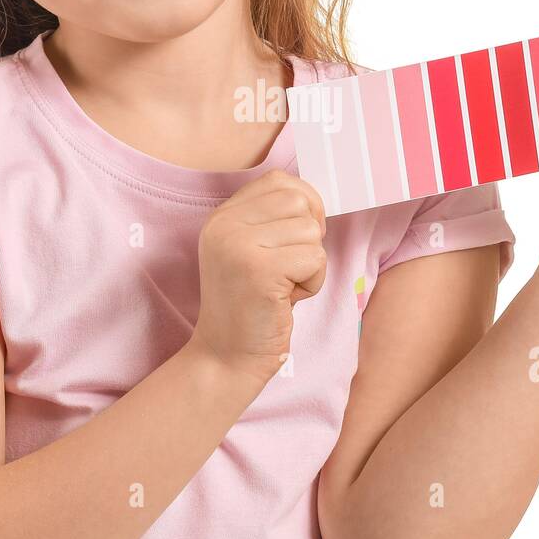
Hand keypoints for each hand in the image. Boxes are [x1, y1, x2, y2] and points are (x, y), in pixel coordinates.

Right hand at [189, 168, 328, 386]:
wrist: (227, 357)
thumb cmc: (252, 305)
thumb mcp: (252, 250)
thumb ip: (273, 219)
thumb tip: (316, 199)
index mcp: (222, 216)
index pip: (279, 181)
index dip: (303, 206)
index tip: (294, 240)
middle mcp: (224, 224)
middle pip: (299, 201)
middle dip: (308, 236)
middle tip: (289, 268)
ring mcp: (238, 245)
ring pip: (311, 232)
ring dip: (310, 264)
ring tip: (283, 287)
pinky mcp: (259, 270)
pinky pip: (315, 259)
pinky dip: (312, 283)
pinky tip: (286, 299)